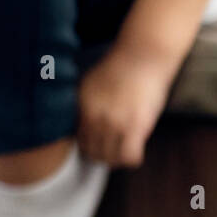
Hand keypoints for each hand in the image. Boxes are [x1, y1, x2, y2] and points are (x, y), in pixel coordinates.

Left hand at [77, 45, 174, 166]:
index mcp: (81, 109)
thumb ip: (81, 105)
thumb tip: (76, 121)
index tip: (97, 145)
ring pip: (110, 158)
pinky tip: (135, 150)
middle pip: (92, 153)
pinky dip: (131, 159)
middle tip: (111, 151)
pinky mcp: (136, 126)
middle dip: (101, 155)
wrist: (141, 57)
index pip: (78, 140)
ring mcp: (115, 124)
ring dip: (116, 159)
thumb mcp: (87, 85)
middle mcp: (95, 118)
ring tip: (122, 152)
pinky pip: (129, 157)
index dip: (88, 146)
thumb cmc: (117, 69)